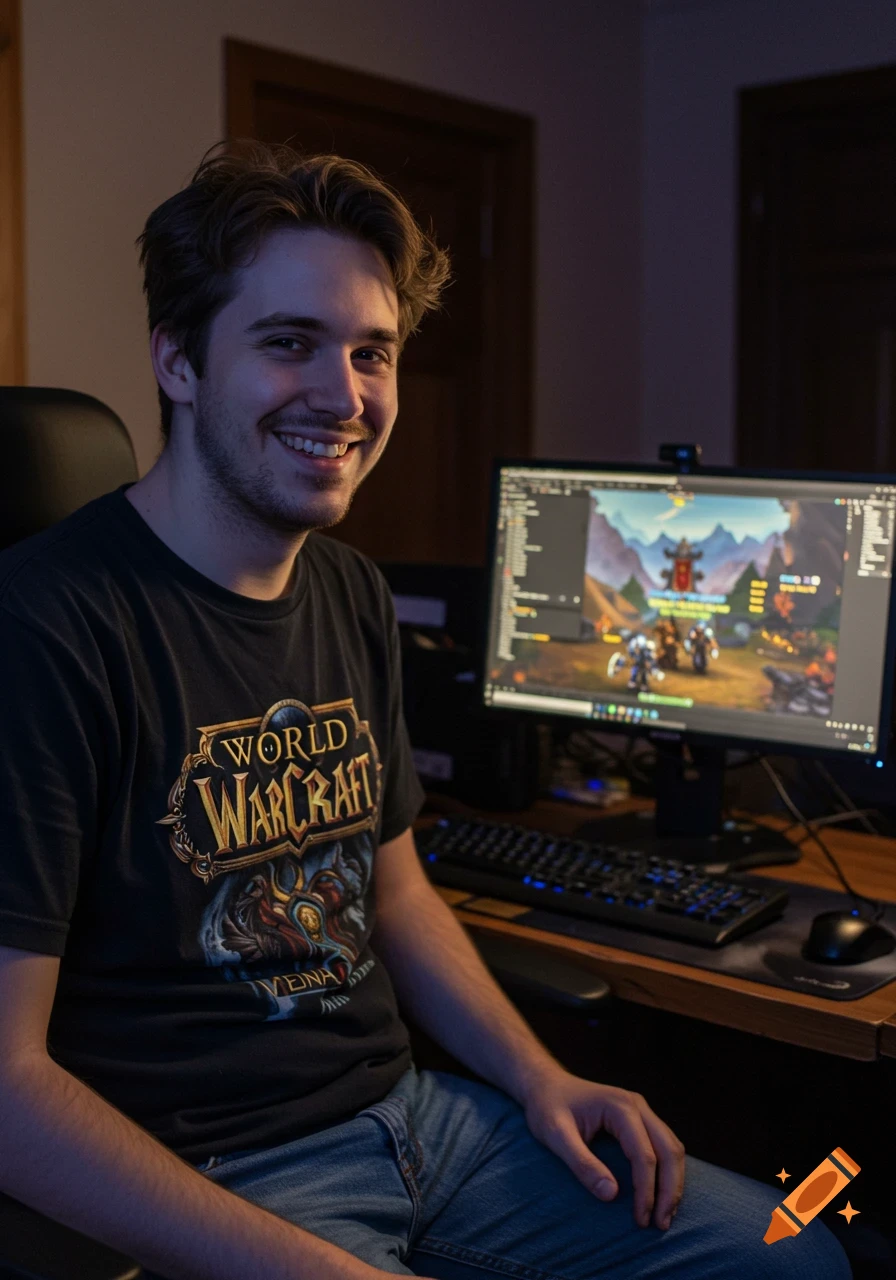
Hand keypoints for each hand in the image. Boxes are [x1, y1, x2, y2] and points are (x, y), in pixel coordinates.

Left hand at [520, 1068, 684, 1230]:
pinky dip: (668, 1171)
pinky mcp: (640, 1119)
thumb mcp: (556, 1136)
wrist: (546, 1085)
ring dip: (673, 1182)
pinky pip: (664, 1145)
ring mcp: (641, 1110)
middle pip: (669, 1149)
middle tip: (661, 1225)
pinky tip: (661, 1194)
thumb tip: (611, 1195)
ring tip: (664, 1216)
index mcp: (619, 1106)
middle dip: (669, 1190)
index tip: (640, 1221)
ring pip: (672, 1147)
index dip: (646, 1191)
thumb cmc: (547, 1108)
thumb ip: (582, 1163)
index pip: (644, 1154)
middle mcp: (637, 1105)